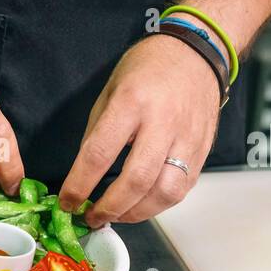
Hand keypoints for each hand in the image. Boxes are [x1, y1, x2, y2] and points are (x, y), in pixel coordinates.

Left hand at [60, 34, 220, 225]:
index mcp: (132, 102)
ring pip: (165, 192)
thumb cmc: (148, 69)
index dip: (79, 185)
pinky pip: (181, 189)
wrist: (196, 53)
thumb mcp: (110, 92)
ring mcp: (188, 138)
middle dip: (110, 208)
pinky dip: (157, 204)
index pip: (99, 154)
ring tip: (116, 215)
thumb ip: (97, 134)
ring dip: (136, 213)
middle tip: (92, 217)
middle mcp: (163, 122)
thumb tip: (84, 176)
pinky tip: (140, 204)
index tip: (67, 203)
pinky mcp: (203, 151)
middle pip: (136, 180)